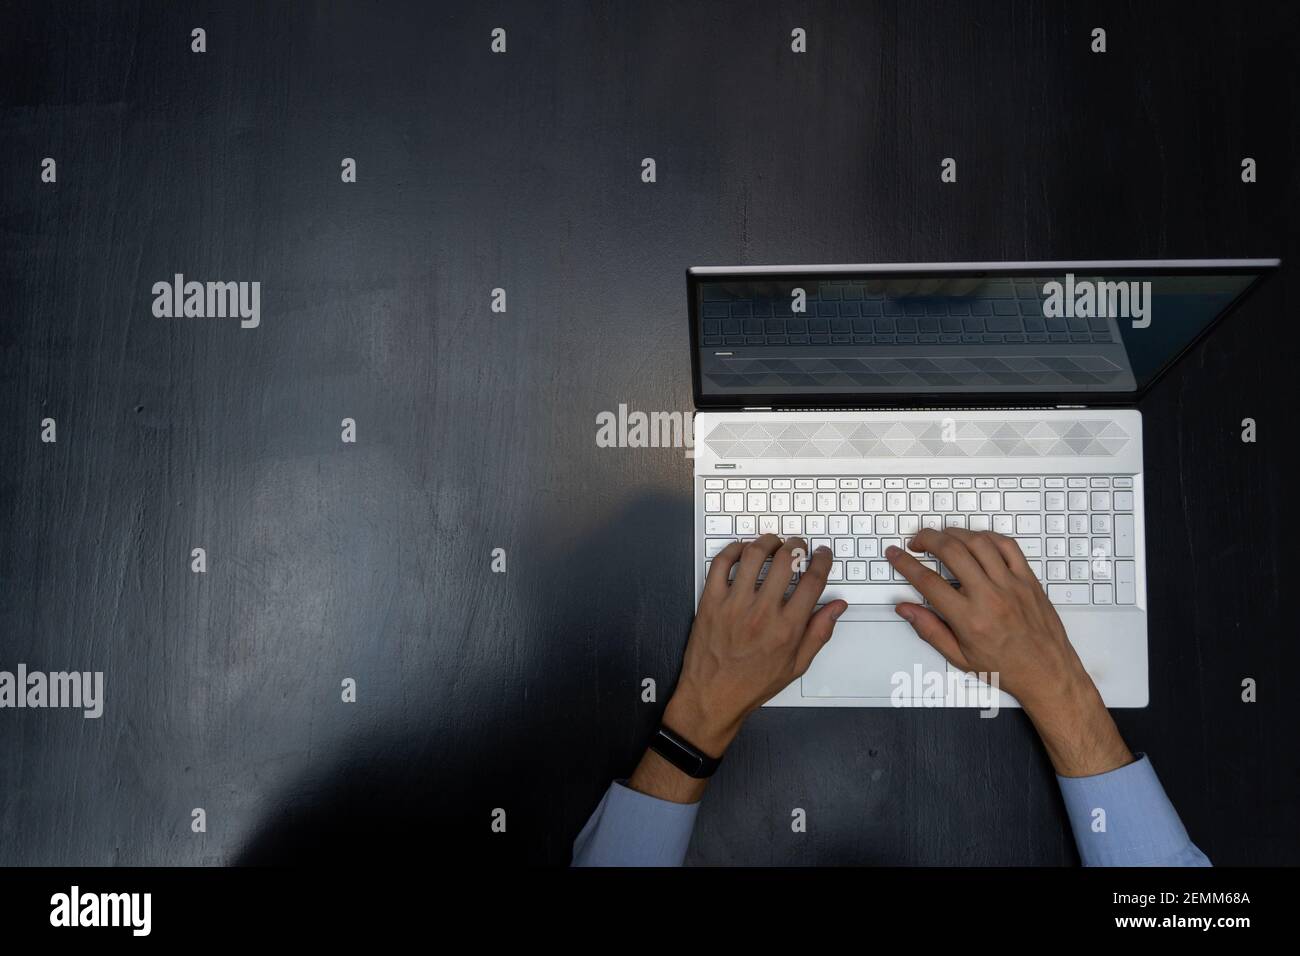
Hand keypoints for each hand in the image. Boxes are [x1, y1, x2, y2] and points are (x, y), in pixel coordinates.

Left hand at [628, 535, 845, 801]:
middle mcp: (762, 613)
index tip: (822, 554)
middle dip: (796, 546)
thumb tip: (837, 606)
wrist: (712, 697)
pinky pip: (721, 564)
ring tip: (773, 542)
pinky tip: (742, 550)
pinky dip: (733, 550)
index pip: (812, 581)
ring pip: (754, 556)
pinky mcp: (710, 601)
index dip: (822, 561)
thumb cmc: (752, 684)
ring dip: (767, 542)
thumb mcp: (796, 666)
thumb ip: (819, 632)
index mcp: (787, 628)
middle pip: (785, 561)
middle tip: (797, 545)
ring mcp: (734, 604)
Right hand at [886, 527, 1132, 776]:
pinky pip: (1008, 546)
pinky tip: (976, 540)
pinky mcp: (1028, 580)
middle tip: (916, 541)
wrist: (1048, 674)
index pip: (928, 581)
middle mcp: (990, 597)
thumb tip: (906, 608)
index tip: (896, 554)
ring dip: (955, 533)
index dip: (906, 563)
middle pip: (951, 552)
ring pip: (978, 542)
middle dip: (927, 539)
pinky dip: (988, 537)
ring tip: (942, 536)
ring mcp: (1011, 585)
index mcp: (969, 619)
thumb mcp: (959, 657)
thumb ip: (929, 629)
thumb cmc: (1006, 668)